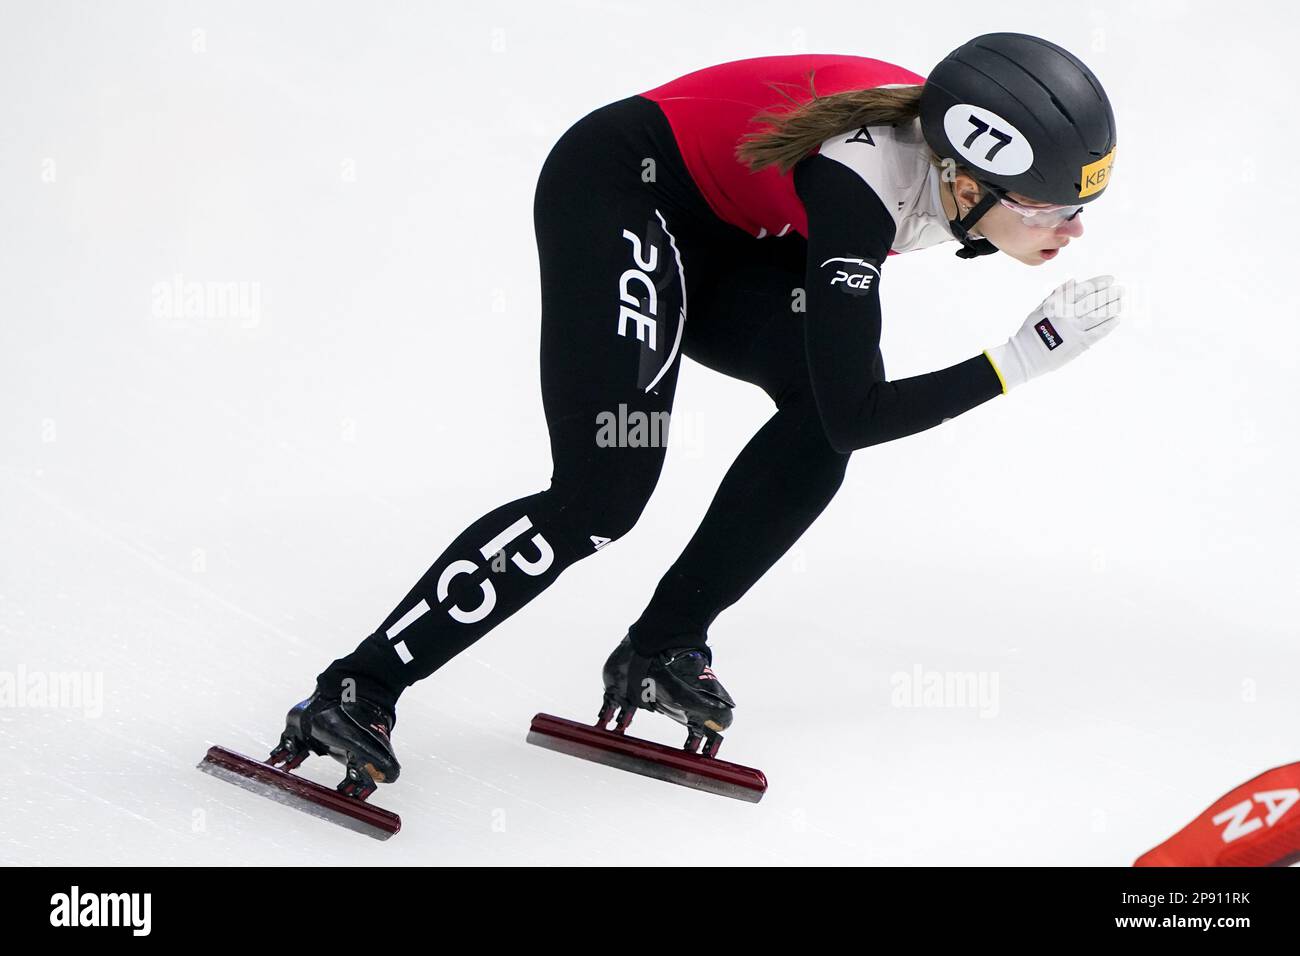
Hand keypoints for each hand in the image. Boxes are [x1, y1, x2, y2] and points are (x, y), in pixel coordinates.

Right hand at [986, 275, 1123, 391]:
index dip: (1098, 283)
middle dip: (1109, 294)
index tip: (1110, 279)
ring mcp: (1074, 330)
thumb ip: (1058, 294)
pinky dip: (1108, 325)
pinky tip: (1116, 319)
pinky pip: (1098, 332)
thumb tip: (1075, 281)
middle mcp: (1067, 316)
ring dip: (1112, 308)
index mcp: (1057, 305)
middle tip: (1121, 290)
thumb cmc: (1031, 332)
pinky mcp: (1079, 345)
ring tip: (1121, 302)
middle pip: (1093, 301)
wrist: (1025, 356)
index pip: (1083, 290)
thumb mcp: (1041, 309)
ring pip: (1098, 315)